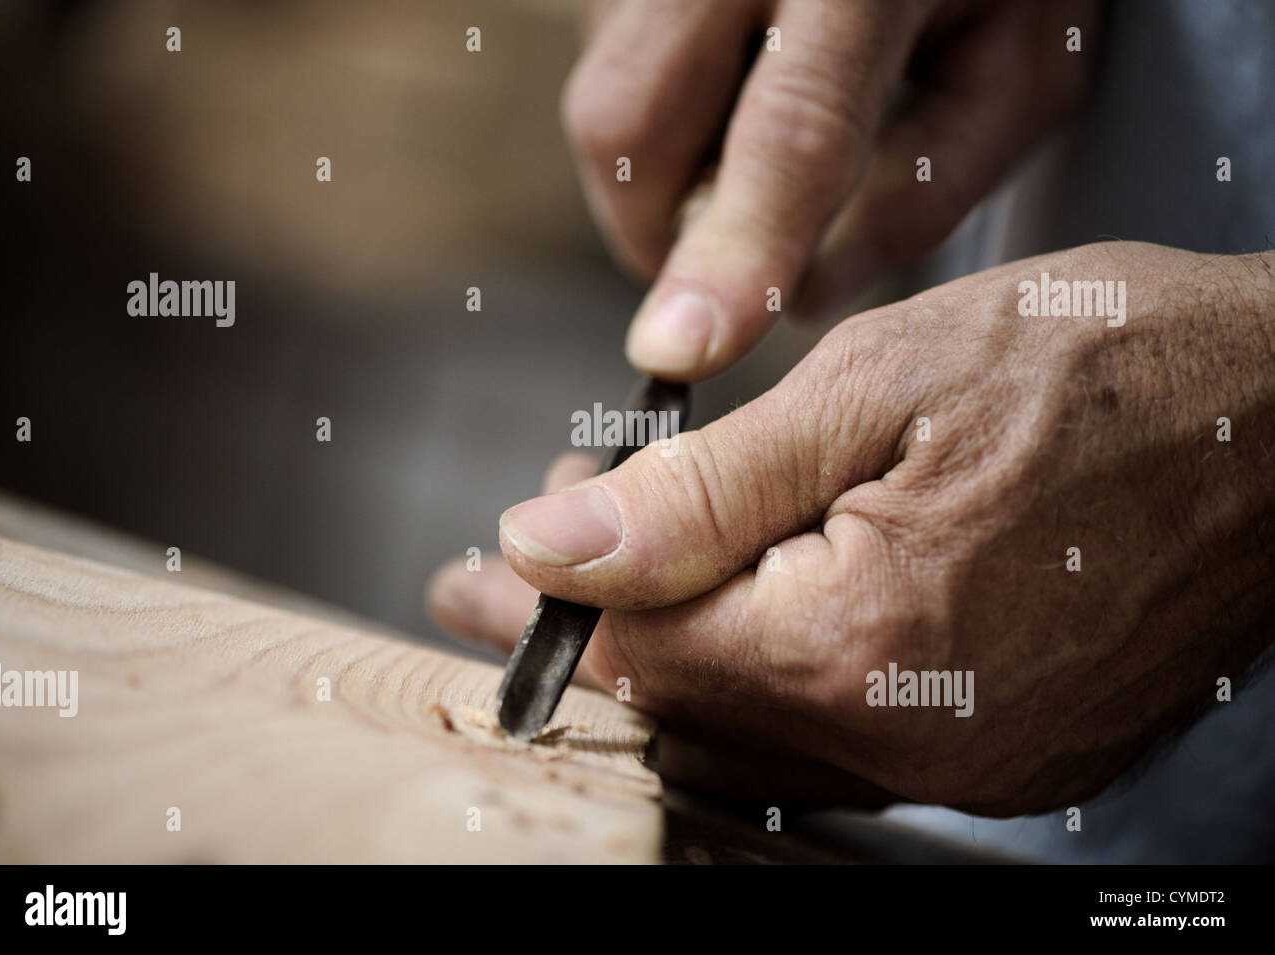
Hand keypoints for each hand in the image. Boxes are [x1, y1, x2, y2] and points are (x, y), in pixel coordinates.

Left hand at [429, 242, 1274, 814]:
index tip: (484, 560)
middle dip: (605, 624)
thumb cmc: (1097, 367)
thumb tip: (551, 546)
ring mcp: (968, 765)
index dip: (549, 598)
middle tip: (548, 551)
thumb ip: (700, 490)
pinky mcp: (1008, 755)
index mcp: (859, 645)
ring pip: (760, 736)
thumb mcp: (872, 387)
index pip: (641, 646)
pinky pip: (843, 744)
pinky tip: (755, 613)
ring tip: (641, 574)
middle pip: (690, 705)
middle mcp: (912, 740)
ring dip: (685, 654)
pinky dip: (776, 679)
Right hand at [563, 0, 1099, 379]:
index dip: (734, 252)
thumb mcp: (1019, 73)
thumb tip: (799, 300)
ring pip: (604, 103)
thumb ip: (921, 197)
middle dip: (660, 233)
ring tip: (755, 144)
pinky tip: (738, 82)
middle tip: (730, 259)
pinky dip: (662, 117)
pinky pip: (609, 65)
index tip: (680, 353)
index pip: (789, 132)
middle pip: (629, 123)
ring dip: (662, 174)